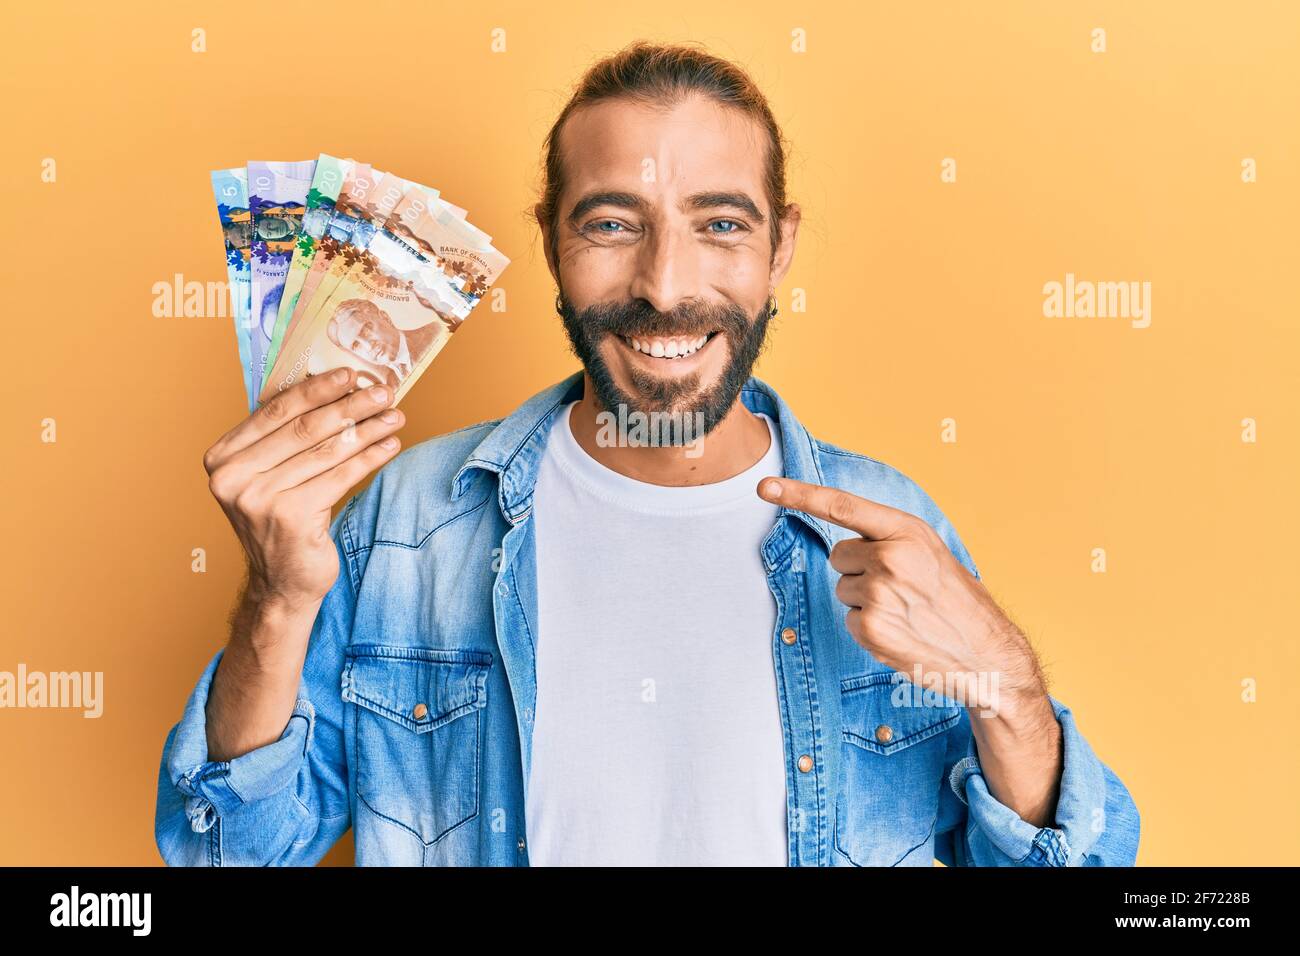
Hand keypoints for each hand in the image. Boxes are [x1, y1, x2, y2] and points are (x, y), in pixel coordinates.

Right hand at [203, 368, 404, 610]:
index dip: (316, 388)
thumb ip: (284, 437)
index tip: (350, 373)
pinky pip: (340, 477)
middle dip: (349, 405)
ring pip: (326, 451)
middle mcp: (233, 477)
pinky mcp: (291, 517)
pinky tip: (390, 447)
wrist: (282, 584)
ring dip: (367, 430)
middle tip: (383, 390)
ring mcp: (259, 499)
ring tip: (394, 417)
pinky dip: (369, 459)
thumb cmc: (282, 522)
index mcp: (222, 458)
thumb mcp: (268, 476)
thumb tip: (333, 387)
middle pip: (304, 428)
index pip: (275, 411)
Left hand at [757, 477, 1042, 710]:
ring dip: (865, 601)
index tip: (765, 486)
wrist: (986, 652)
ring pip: (842, 589)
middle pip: (839, 556)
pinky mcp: (871, 626)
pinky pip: (849, 619)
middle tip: (899, 588)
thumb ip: (889, 538)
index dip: (800, 494)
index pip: (842, 506)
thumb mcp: (930, 552)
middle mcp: (891, 556)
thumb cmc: (956, 600)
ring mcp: (879, 592)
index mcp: (907, 530)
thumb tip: (844, 542)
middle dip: (859, 570)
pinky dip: (868, 628)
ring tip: (905, 612)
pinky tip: (900, 632)